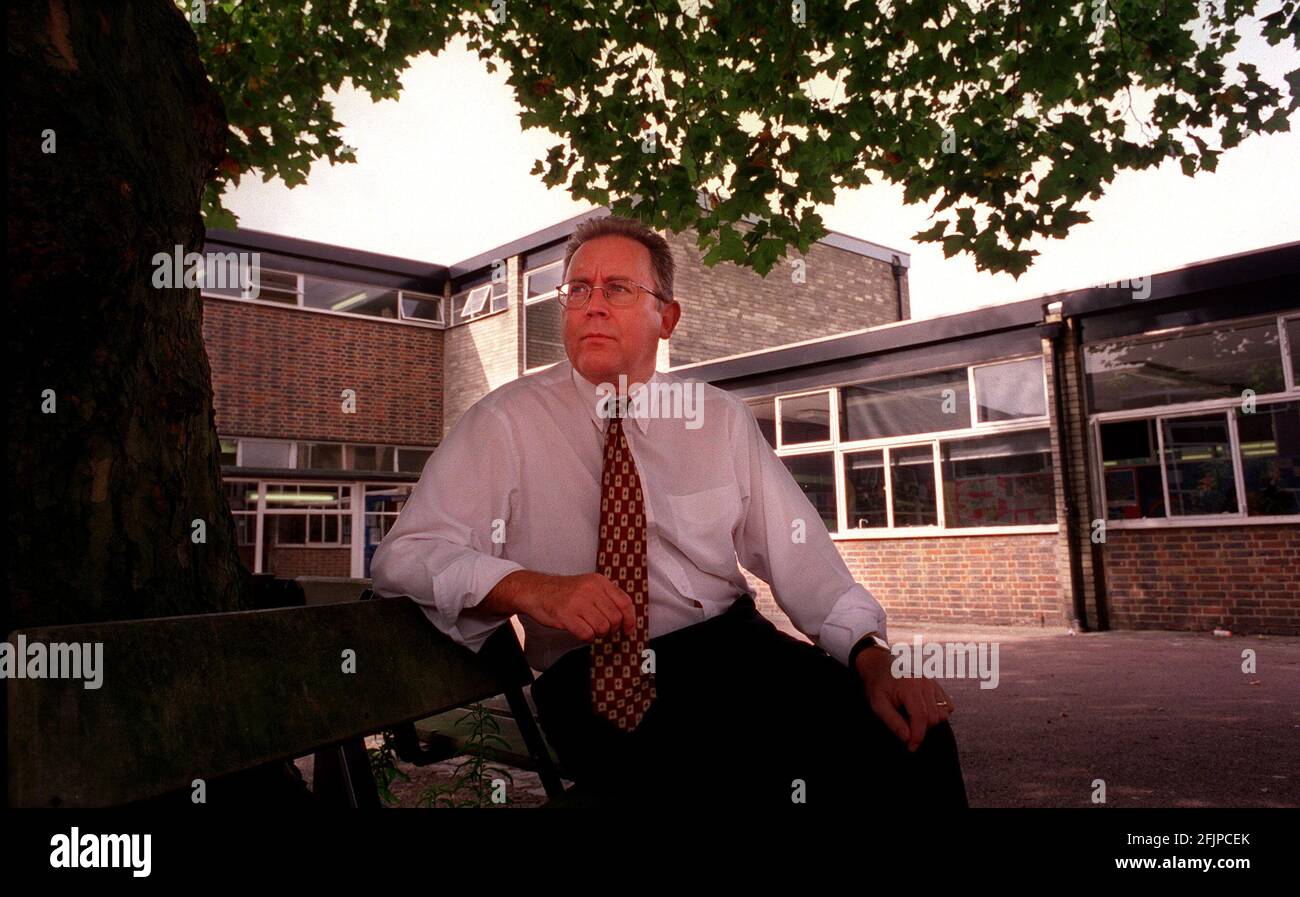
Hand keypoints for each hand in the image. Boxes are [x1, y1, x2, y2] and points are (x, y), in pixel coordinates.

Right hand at [516, 572, 637, 642]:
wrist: (536, 590)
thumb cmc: (563, 592)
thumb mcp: (588, 585)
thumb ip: (606, 597)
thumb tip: (626, 617)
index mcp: (599, 581)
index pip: (625, 602)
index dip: (630, 619)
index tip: (628, 629)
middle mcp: (591, 589)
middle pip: (615, 618)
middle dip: (611, 629)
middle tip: (603, 629)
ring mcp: (578, 602)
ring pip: (602, 627)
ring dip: (598, 633)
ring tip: (590, 629)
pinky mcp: (566, 615)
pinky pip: (587, 634)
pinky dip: (587, 637)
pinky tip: (581, 632)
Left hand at [855, 648, 954, 752]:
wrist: (880, 665)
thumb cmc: (877, 685)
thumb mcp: (877, 704)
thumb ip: (892, 721)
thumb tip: (907, 738)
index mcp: (909, 687)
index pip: (921, 718)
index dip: (918, 736)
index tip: (911, 747)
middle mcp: (925, 683)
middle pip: (934, 717)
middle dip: (922, 730)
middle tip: (906, 730)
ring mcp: (933, 683)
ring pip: (943, 712)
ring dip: (931, 722)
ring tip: (913, 720)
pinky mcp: (937, 684)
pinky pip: (948, 705)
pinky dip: (939, 713)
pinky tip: (924, 712)